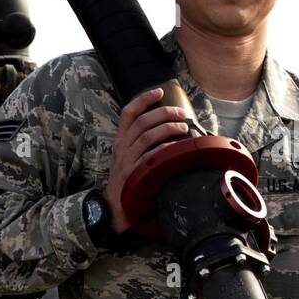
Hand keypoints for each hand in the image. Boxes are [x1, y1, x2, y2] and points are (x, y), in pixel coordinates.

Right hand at [104, 87, 189, 232]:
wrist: (114, 207)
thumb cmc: (127, 180)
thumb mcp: (128, 157)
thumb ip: (141, 142)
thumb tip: (167, 127)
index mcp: (120, 140)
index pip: (128, 113)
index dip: (143, 99)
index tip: (159, 91)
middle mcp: (122, 147)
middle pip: (143, 121)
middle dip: (164, 113)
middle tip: (182, 114)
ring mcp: (128, 160)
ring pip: (147, 136)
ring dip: (168, 128)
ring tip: (183, 128)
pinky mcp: (135, 174)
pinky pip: (152, 156)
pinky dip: (166, 149)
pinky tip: (178, 148)